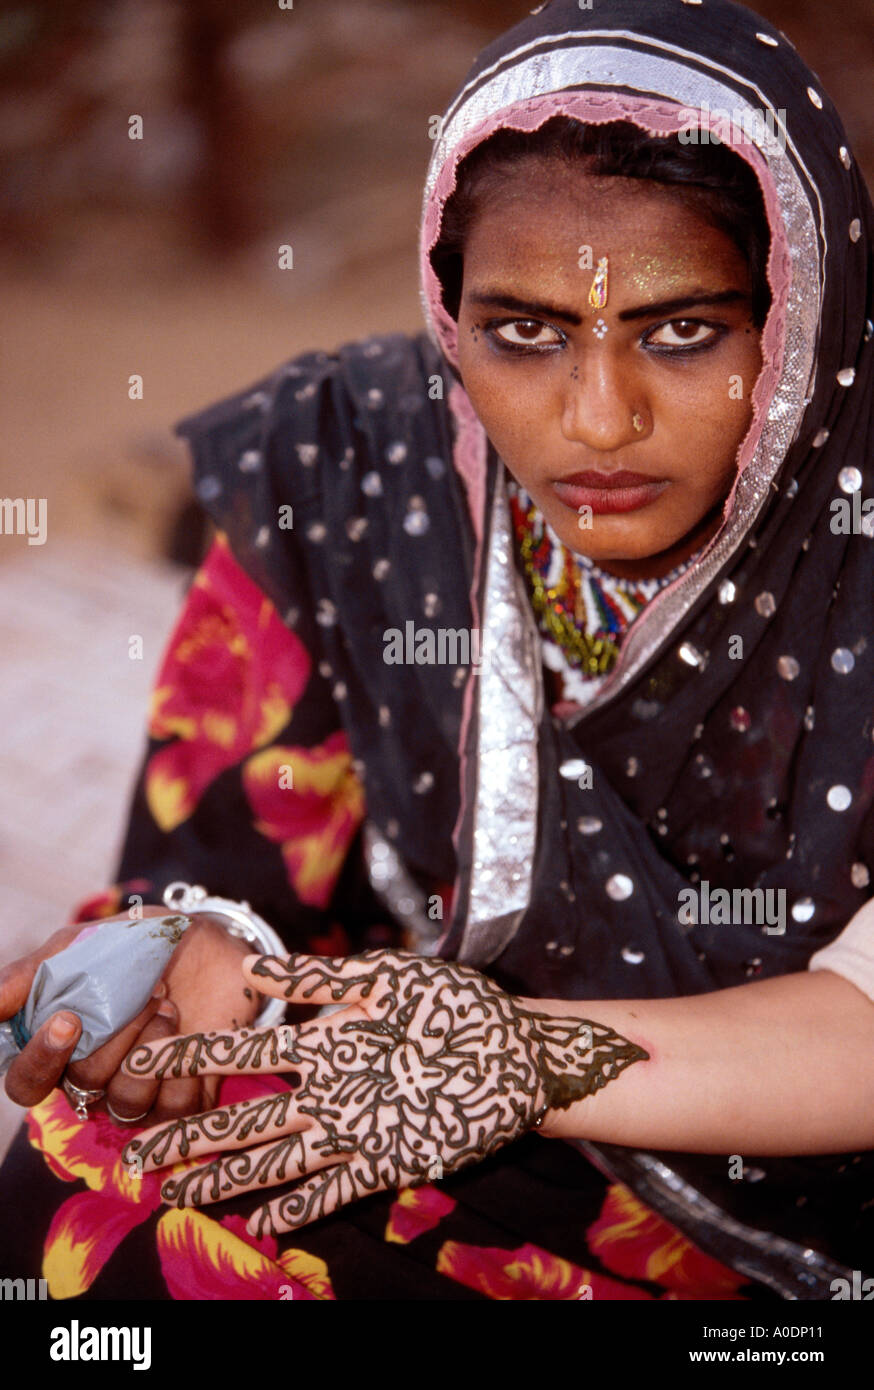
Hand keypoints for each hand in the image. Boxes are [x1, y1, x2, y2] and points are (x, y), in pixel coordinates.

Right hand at [1, 909, 259, 1123]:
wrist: (212, 938)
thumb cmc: (140, 943)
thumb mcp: (81, 945)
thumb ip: (32, 975)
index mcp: (61, 1046)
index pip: (26, 1083)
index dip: (41, 1060)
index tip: (68, 1020)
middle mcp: (94, 1077)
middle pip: (83, 1085)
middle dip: (116, 1034)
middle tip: (148, 992)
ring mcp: (138, 1090)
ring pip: (126, 1103)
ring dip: (150, 1050)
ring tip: (169, 1008)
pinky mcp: (183, 1097)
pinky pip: (174, 1113)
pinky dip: (181, 1071)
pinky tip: (189, 1034)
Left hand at [120, 948, 646, 1234]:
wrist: (520, 1059)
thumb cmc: (453, 1006)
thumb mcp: (387, 975)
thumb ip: (317, 976)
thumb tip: (254, 965)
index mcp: (328, 1040)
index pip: (242, 1047)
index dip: (191, 1054)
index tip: (145, 1060)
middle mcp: (331, 1093)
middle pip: (244, 1120)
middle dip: (185, 1138)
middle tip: (135, 1158)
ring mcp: (357, 1136)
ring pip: (275, 1165)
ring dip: (222, 1183)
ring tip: (176, 1198)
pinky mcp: (385, 1167)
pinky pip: (329, 1196)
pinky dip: (293, 1213)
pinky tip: (259, 1228)